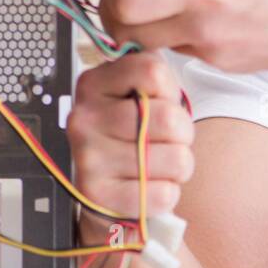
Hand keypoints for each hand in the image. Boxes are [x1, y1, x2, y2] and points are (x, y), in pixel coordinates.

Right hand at [65, 50, 195, 217]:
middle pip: (171, 119)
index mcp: (93, 84)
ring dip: (179, 165)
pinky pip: (164, 194)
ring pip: (177, 159)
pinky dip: (167, 193)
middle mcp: (83, 119)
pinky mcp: (99, 197)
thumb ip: (154, 75)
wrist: (108, 188)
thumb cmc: (133, 134)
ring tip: (158, 164)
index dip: (171, 91)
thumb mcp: (139, 94)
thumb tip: (167, 70)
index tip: (159, 103)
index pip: (154, 72)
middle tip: (167, 140)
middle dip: (184, 134)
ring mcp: (88, 159)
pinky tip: (149, 186)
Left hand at [97, 0, 267, 71]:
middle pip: (127, 30)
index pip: (122, 2)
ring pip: (159, 38)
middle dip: (124, 3)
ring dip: (162, 12)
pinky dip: (193, 24)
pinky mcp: (232, 64)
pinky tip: (228, 1)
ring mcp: (217, 52)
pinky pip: (191, 45)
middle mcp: (204, 28)